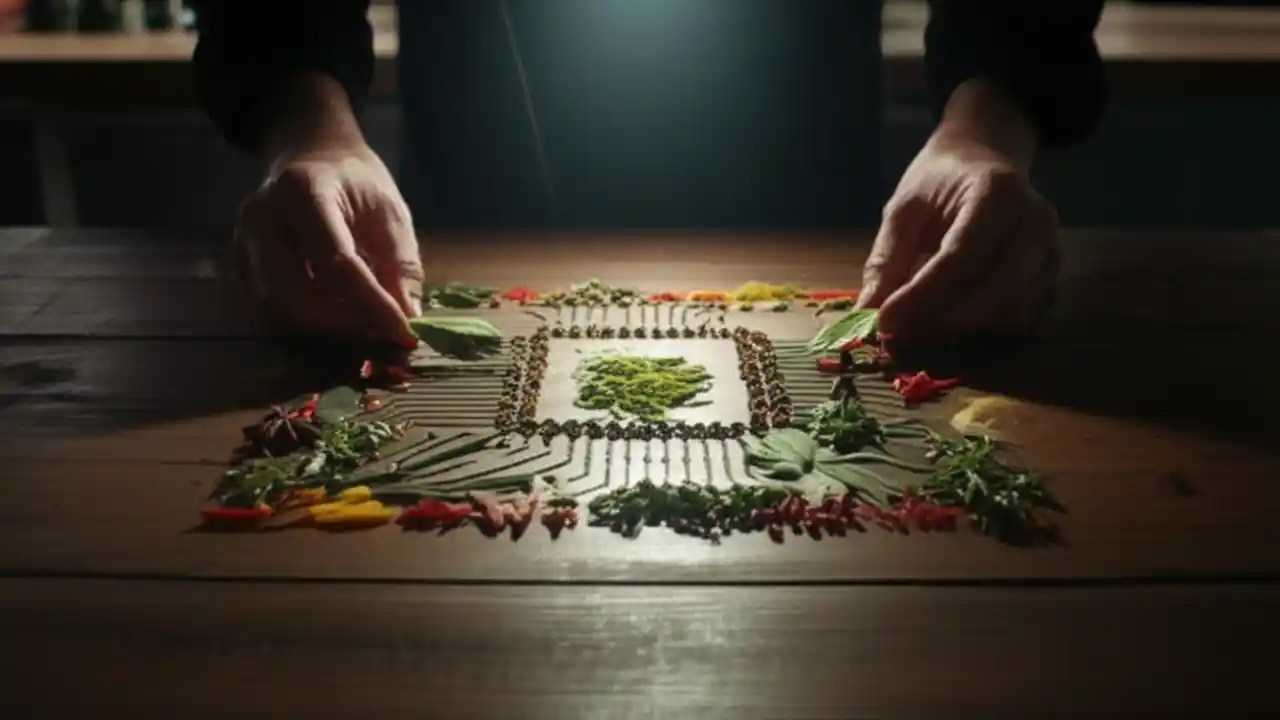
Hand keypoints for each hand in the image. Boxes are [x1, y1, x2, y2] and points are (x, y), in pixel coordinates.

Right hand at [234, 76, 421, 345]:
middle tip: (380, 329)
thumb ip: (400, 263)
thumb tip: (408, 316)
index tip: (402, 331)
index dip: (371, 304)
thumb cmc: (355, 181)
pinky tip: (335, 309)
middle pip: (295, 293)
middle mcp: (263, 217)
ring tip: (360, 319)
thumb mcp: (390, 211)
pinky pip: (267, 305)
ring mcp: (243, 240)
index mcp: (304, 192)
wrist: (311, 156)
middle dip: (342, 322)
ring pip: (276, 307)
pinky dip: (304, 318)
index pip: (337, 263)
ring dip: (323, 324)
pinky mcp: (239, 260)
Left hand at [859, 79, 1060, 340]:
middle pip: (995, 291)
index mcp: (997, 193)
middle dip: (943, 320)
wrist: (985, 159)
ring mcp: (1050, 249)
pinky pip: (1023, 317)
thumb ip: (887, 259)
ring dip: (963, 329)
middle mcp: (1034, 222)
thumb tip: (867, 311)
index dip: (921, 296)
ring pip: (1012, 312)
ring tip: (921, 325)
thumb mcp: (904, 209)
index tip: (885, 322)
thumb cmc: (940, 182)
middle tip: (900, 332)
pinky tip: (950, 320)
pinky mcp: (1051, 273)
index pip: (959, 257)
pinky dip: (984, 329)